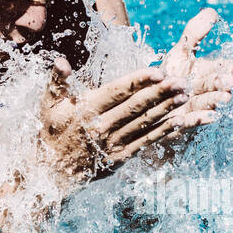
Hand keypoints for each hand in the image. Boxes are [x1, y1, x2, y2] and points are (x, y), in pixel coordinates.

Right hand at [40, 55, 187, 191]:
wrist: (51, 171)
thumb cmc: (51, 132)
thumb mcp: (48, 104)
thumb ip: (56, 81)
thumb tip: (61, 61)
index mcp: (87, 109)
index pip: (117, 91)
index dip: (139, 80)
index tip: (158, 71)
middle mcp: (102, 127)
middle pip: (136, 106)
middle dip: (161, 92)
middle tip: (181, 81)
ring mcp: (113, 143)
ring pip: (144, 123)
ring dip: (167, 109)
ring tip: (185, 96)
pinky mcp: (121, 157)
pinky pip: (145, 142)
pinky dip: (162, 131)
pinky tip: (178, 121)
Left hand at [160, 8, 232, 131]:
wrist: (149, 105)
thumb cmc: (169, 77)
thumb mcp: (180, 52)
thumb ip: (195, 33)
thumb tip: (212, 13)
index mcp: (205, 73)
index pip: (221, 68)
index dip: (232, 69)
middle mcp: (202, 91)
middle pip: (214, 86)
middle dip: (224, 83)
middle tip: (232, 81)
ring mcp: (193, 109)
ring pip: (206, 103)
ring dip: (217, 100)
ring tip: (226, 97)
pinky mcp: (181, 124)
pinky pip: (192, 122)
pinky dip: (201, 120)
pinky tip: (211, 118)